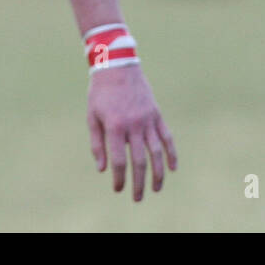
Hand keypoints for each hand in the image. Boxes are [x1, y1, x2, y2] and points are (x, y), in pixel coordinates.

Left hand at [86, 64, 176, 200]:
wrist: (117, 66)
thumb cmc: (100, 93)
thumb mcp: (92, 117)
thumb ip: (97, 144)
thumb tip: (103, 169)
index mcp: (115, 126)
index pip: (119, 160)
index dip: (119, 177)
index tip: (118, 189)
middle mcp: (134, 125)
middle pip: (139, 161)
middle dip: (139, 182)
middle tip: (137, 198)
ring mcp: (148, 119)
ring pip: (156, 152)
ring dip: (157, 173)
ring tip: (156, 189)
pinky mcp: (157, 114)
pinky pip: (167, 137)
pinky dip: (171, 153)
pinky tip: (172, 168)